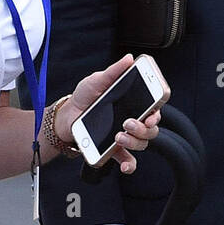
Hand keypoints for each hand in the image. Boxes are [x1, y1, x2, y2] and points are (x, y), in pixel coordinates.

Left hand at [56, 53, 163, 172]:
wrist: (66, 116)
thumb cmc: (85, 96)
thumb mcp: (97, 80)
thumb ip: (114, 72)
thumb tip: (129, 59)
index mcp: (133, 103)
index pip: (154, 109)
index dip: (157, 112)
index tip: (152, 113)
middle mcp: (132, 121)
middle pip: (152, 129)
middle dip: (144, 128)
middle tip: (128, 122)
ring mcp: (125, 136)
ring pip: (142, 143)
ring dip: (134, 141)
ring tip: (118, 135)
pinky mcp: (114, 149)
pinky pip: (128, 160)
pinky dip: (130, 165)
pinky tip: (126, 165)